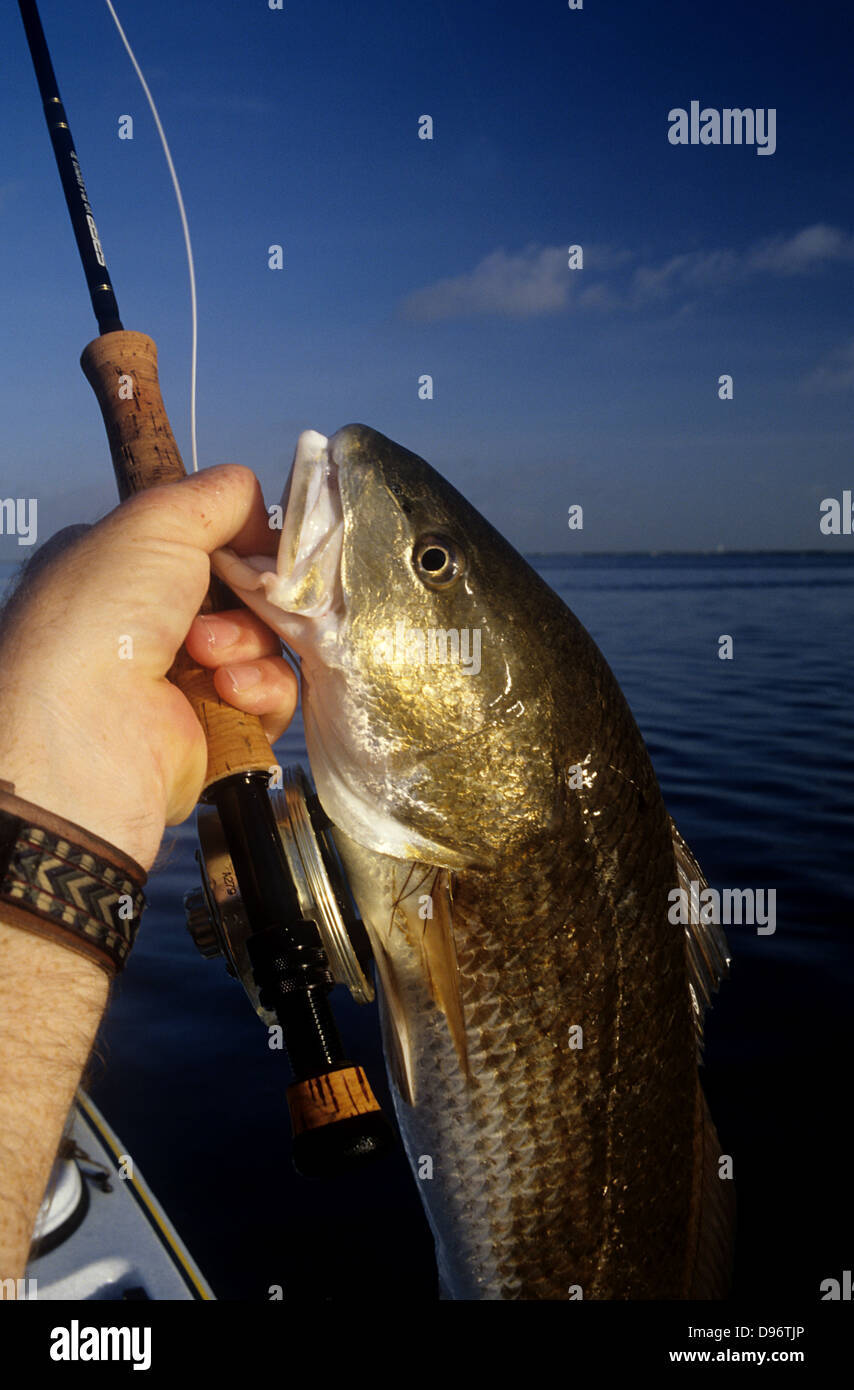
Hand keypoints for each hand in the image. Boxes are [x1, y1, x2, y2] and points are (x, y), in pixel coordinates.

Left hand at [0, 465, 296, 870]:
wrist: (84, 730)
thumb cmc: (104, 613)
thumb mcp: (155, 523)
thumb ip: (219, 496)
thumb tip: (262, 508)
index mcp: (121, 572)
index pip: (204, 544)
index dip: (240, 542)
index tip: (257, 547)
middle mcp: (148, 626)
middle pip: (243, 594)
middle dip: (249, 594)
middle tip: (237, 600)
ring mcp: (181, 682)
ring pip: (263, 644)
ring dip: (248, 642)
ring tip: (207, 655)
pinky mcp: (214, 731)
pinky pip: (270, 698)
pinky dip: (259, 689)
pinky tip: (228, 691)